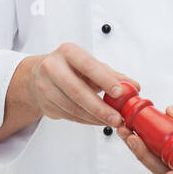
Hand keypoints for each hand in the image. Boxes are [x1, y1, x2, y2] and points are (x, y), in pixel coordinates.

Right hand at [15, 43, 137, 126]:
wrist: (38, 76)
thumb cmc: (69, 68)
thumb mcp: (90, 65)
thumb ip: (112, 75)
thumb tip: (134, 86)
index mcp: (67, 52)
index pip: (88, 65)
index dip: (105, 80)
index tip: (120, 93)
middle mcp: (52, 67)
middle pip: (78, 91)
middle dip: (100, 108)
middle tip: (117, 118)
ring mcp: (45, 87)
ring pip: (73, 107)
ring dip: (95, 118)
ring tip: (111, 121)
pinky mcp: (45, 104)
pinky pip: (69, 116)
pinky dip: (86, 120)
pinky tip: (97, 121)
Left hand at [118, 94, 172, 173]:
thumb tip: (171, 112)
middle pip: (168, 170)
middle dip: (146, 157)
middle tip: (132, 139)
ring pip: (156, 164)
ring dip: (138, 151)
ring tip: (125, 132)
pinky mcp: (167, 155)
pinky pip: (153, 155)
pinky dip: (139, 145)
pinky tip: (129, 131)